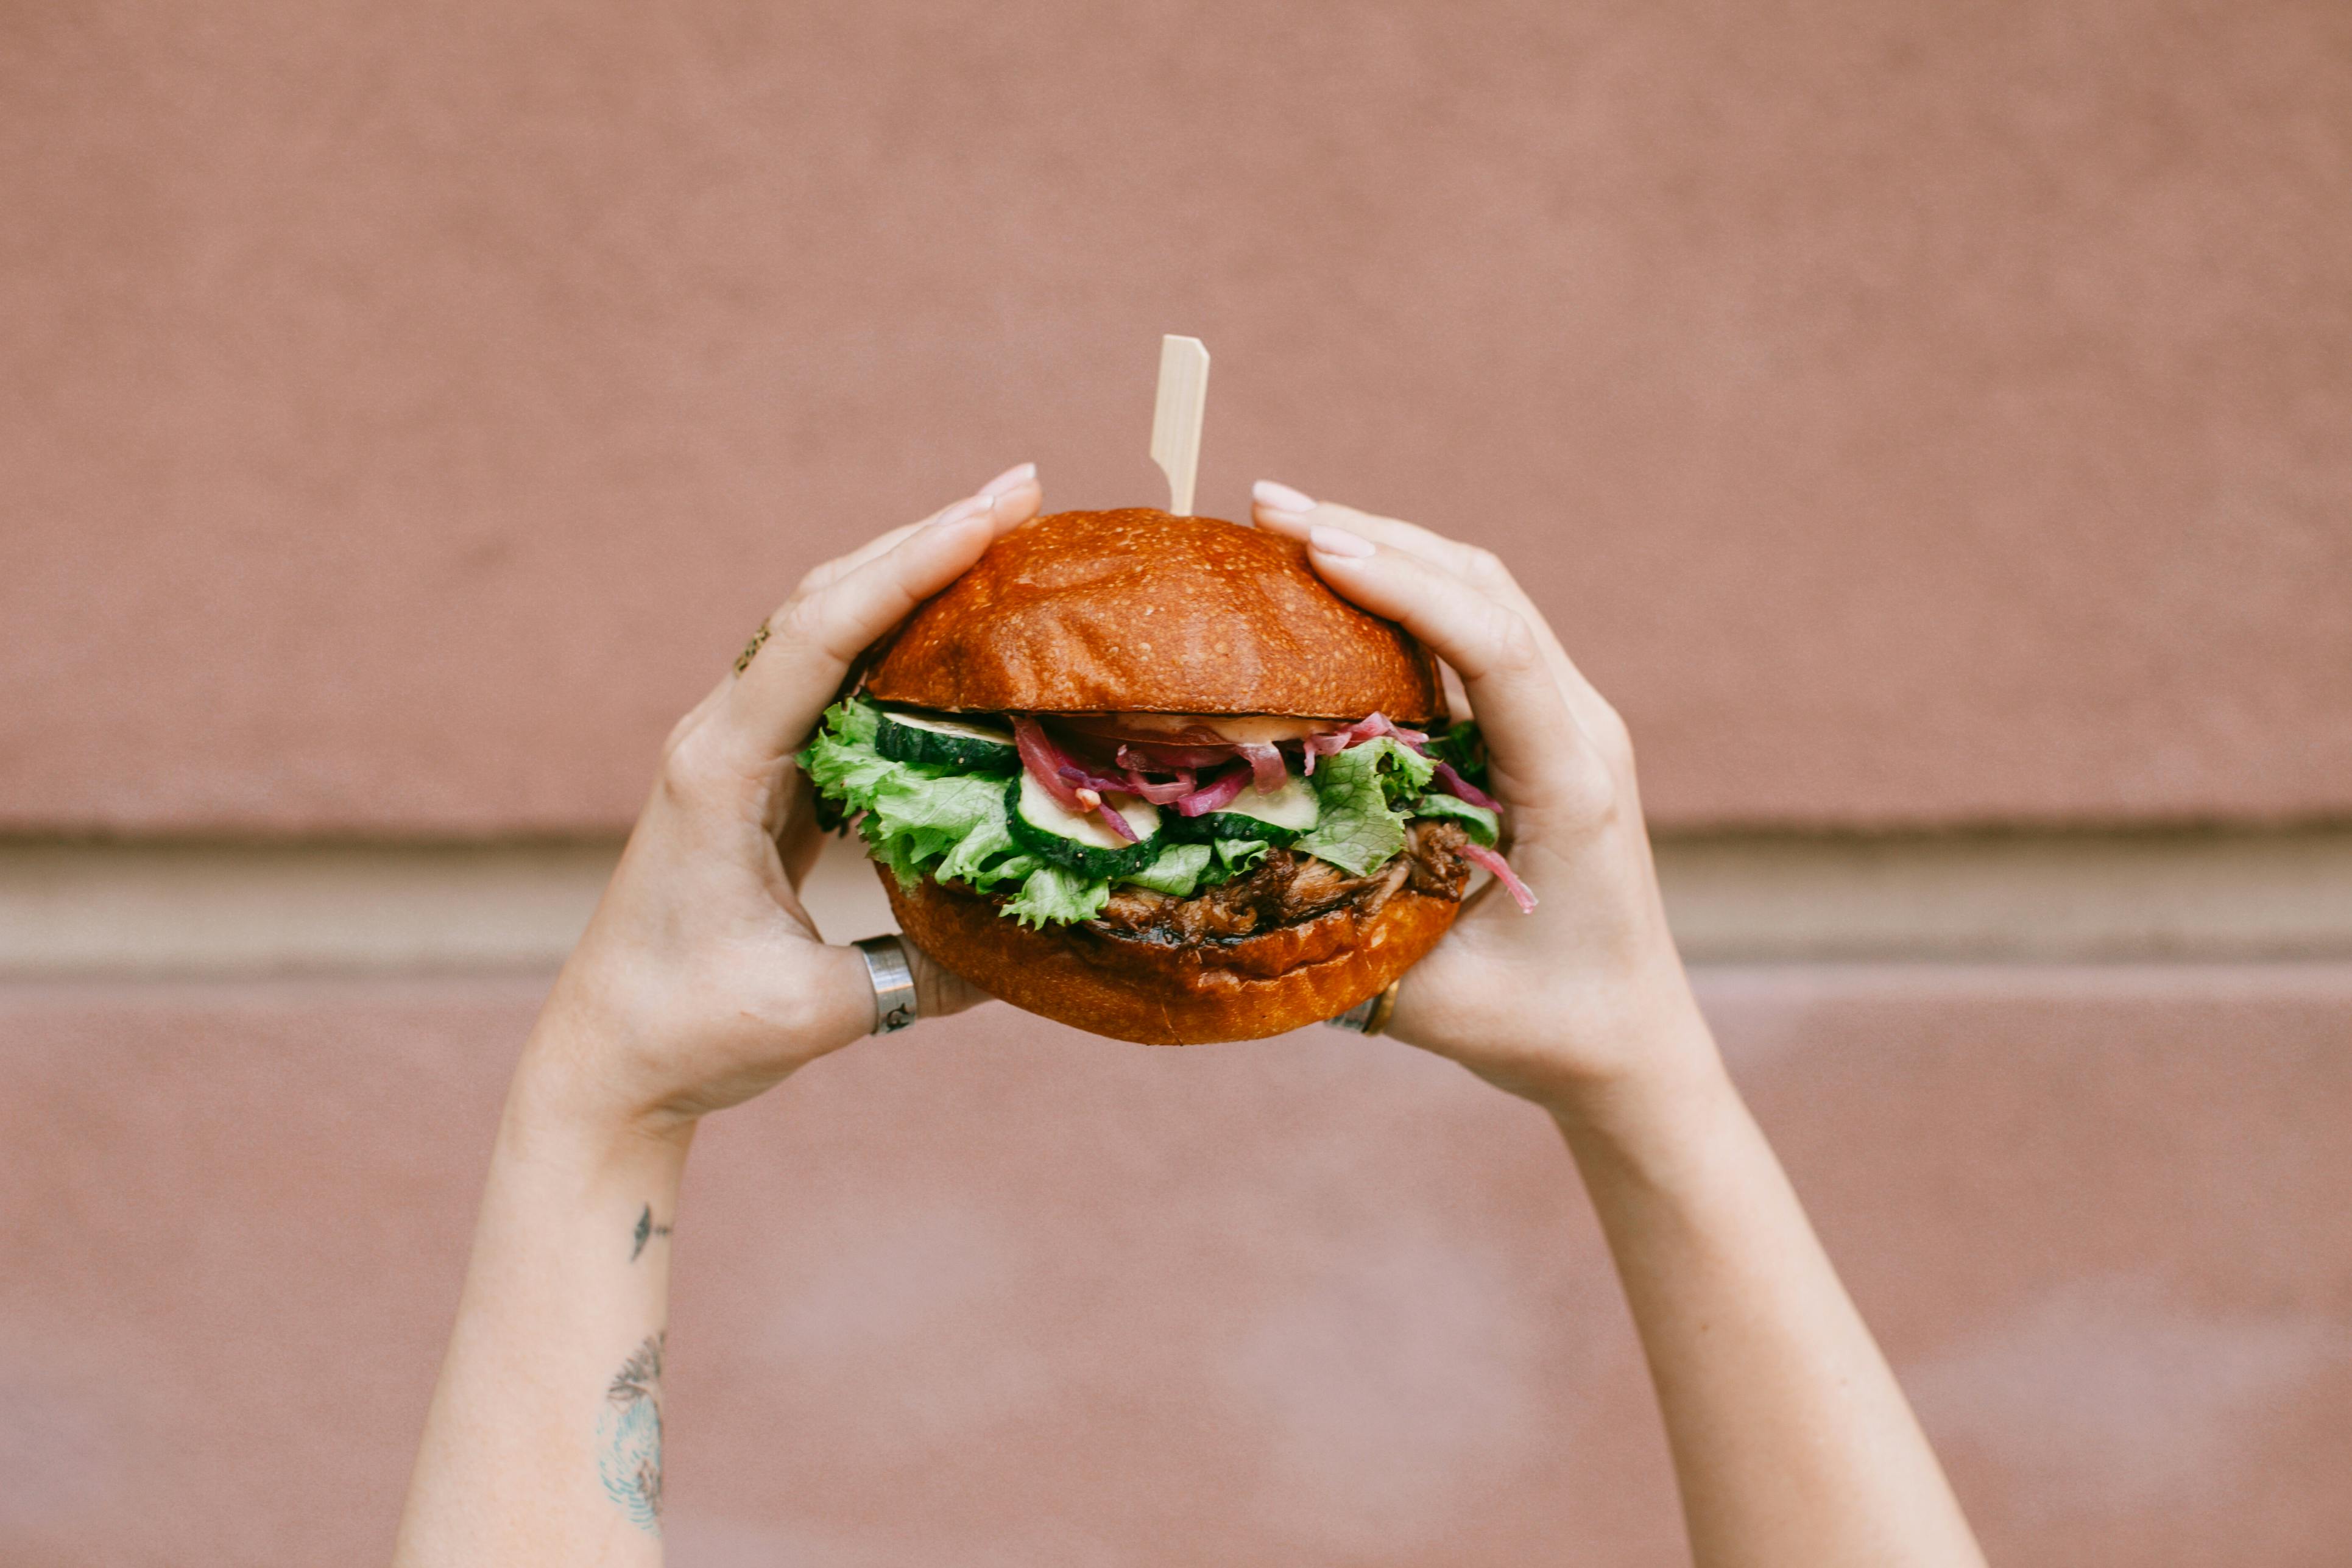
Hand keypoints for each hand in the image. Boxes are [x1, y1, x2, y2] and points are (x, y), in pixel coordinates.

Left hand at [518, 465, 1043, 1140]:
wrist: (607, 1060)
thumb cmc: (690, 1033)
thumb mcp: (816, 1012)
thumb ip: (926, 975)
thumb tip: (1036, 945)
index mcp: (721, 770)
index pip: (820, 636)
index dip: (909, 567)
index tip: (992, 513)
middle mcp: (723, 737)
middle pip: (824, 601)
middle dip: (924, 539)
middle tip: (1024, 491)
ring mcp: (739, 749)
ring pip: (826, 629)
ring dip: (910, 576)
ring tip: (1007, 537)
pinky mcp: (762, 776)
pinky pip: (832, 681)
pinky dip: (897, 640)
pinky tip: (962, 634)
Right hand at [1251, 482, 1716, 1116]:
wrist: (1628, 1045)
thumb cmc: (1538, 1028)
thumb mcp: (1429, 998)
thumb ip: (1334, 934)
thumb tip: (1214, 877)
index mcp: (1569, 781)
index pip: (1493, 644)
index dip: (1404, 587)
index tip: (1314, 551)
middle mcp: (1580, 730)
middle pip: (1485, 588)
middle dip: (1375, 536)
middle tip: (1265, 510)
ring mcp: (1569, 721)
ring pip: (1483, 593)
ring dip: (1387, 548)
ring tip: (1285, 524)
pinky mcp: (1545, 729)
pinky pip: (1477, 633)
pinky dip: (1404, 593)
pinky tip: (1333, 584)